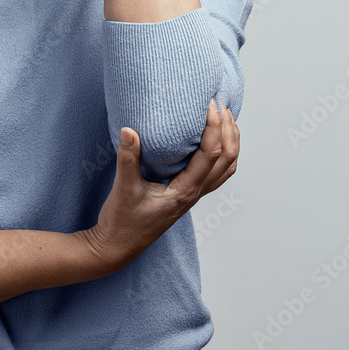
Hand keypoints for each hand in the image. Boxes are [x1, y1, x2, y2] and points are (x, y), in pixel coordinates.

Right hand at [79, 98, 239, 274]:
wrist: (117, 246)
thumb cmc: (121, 221)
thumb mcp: (123, 188)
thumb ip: (128, 158)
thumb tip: (129, 130)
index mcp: (185, 191)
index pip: (211, 154)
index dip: (214, 127)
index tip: (209, 104)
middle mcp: (195, 193)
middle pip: (228, 158)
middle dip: (228, 129)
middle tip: (220, 103)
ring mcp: (194, 195)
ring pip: (227, 167)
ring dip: (231, 141)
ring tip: (225, 116)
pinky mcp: (188, 195)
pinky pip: (217, 173)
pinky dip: (223, 153)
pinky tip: (214, 140)